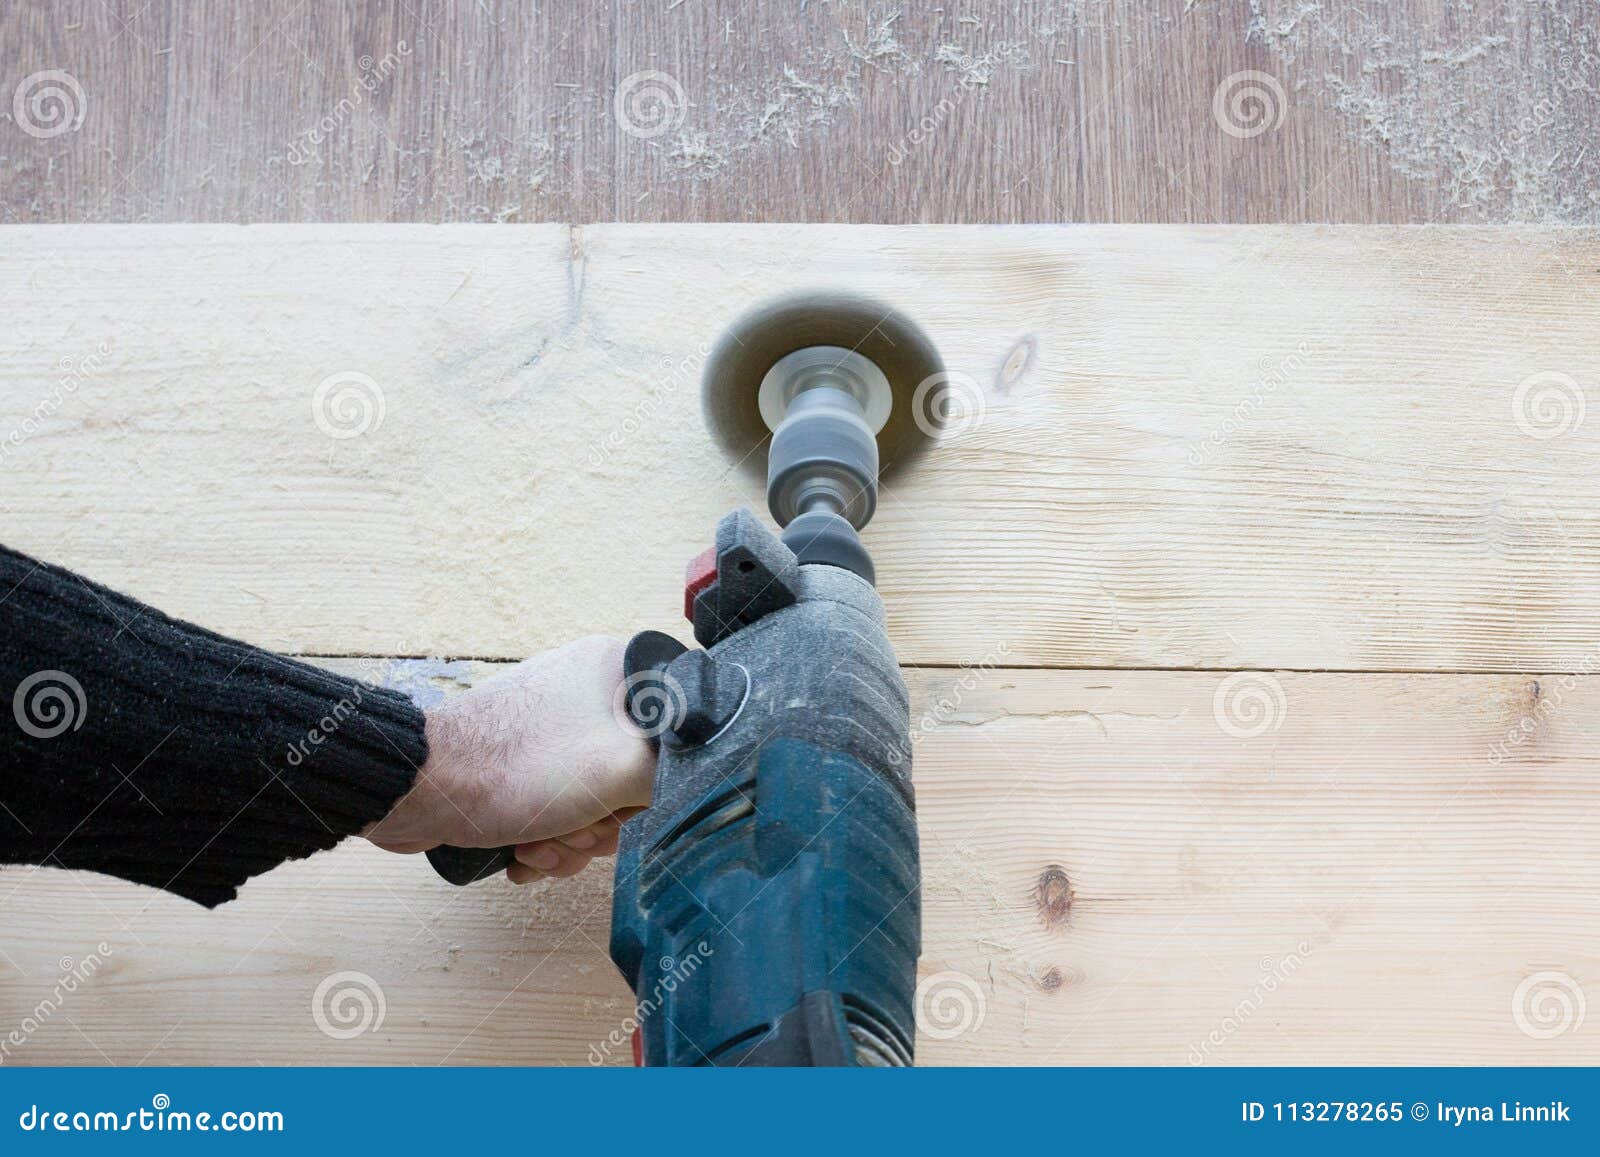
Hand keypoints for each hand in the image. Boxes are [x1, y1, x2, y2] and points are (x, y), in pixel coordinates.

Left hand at [366, 636, 655, 883]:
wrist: (420, 792)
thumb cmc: (512, 768)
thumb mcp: (620, 769)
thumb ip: (677, 772)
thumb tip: (703, 780)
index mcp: (617, 671)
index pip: (676, 730)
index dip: (659, 778)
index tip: (632, 798)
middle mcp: (587, 693)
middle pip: (636, 777)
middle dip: (606, 822)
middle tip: (577, 824)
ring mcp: (553, 732)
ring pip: (598, 804)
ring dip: (573, 840)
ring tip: (539, 842)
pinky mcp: (525, 766)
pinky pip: (562, 812)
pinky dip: (547, 841)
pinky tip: (523, 850)